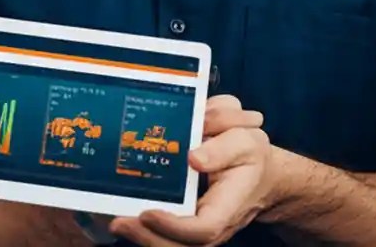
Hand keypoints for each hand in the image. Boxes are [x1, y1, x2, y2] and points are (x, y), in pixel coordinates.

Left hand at [109, 95, 274, 246]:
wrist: (260, 175)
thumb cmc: (251, 157)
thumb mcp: (248, 140)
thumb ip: (225, 146)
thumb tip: (194, 157)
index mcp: (228, 206)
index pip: (203, 229)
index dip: (174, 226)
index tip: (148, 213)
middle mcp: (212, 225)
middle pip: (180, 246)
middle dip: (148, 238)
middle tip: (120, 222)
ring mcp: (197, 229)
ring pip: (169, 245)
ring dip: (141, 238)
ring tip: (115, 221)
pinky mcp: (184, 224)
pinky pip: (163, 236)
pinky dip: (142, 231)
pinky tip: (119, 215)